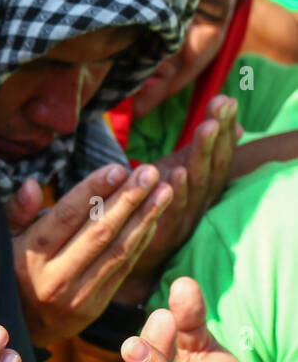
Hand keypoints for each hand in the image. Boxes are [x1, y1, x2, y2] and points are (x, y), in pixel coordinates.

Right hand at [5, 163, 170, 344]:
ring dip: (146, 219)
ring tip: (165, 190)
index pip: (67, 217)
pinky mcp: (94, 308)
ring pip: (118, 252)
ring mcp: (77, 296)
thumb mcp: (0, 241)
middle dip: (129, 199)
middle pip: (99, 233)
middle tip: (151, 172)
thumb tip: (31, 184)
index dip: (94, 191)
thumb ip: (15, 213)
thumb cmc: (8, 273)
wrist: (16, 329)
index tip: (118, 168)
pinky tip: (154, 220)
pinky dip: (141, 243)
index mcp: (28, 256)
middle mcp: (54, 278)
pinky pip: (123, 270)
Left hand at [124, 97, 237, 298]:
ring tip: (205, 130)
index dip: (224, 129)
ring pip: (194, 188)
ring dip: (200, 157)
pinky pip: (167, 214)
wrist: (124, 261)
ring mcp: (179, 222)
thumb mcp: (177, 174)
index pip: (218, 155)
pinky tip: (174, 173)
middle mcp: (197, 205)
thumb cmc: (151, 209)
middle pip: (211, 168)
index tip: (226, 99)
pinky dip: (173, 193)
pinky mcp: (158, 237)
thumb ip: (200, 152)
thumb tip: (236, 123)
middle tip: (221, 107)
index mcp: (202, 189)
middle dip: (217, 135)